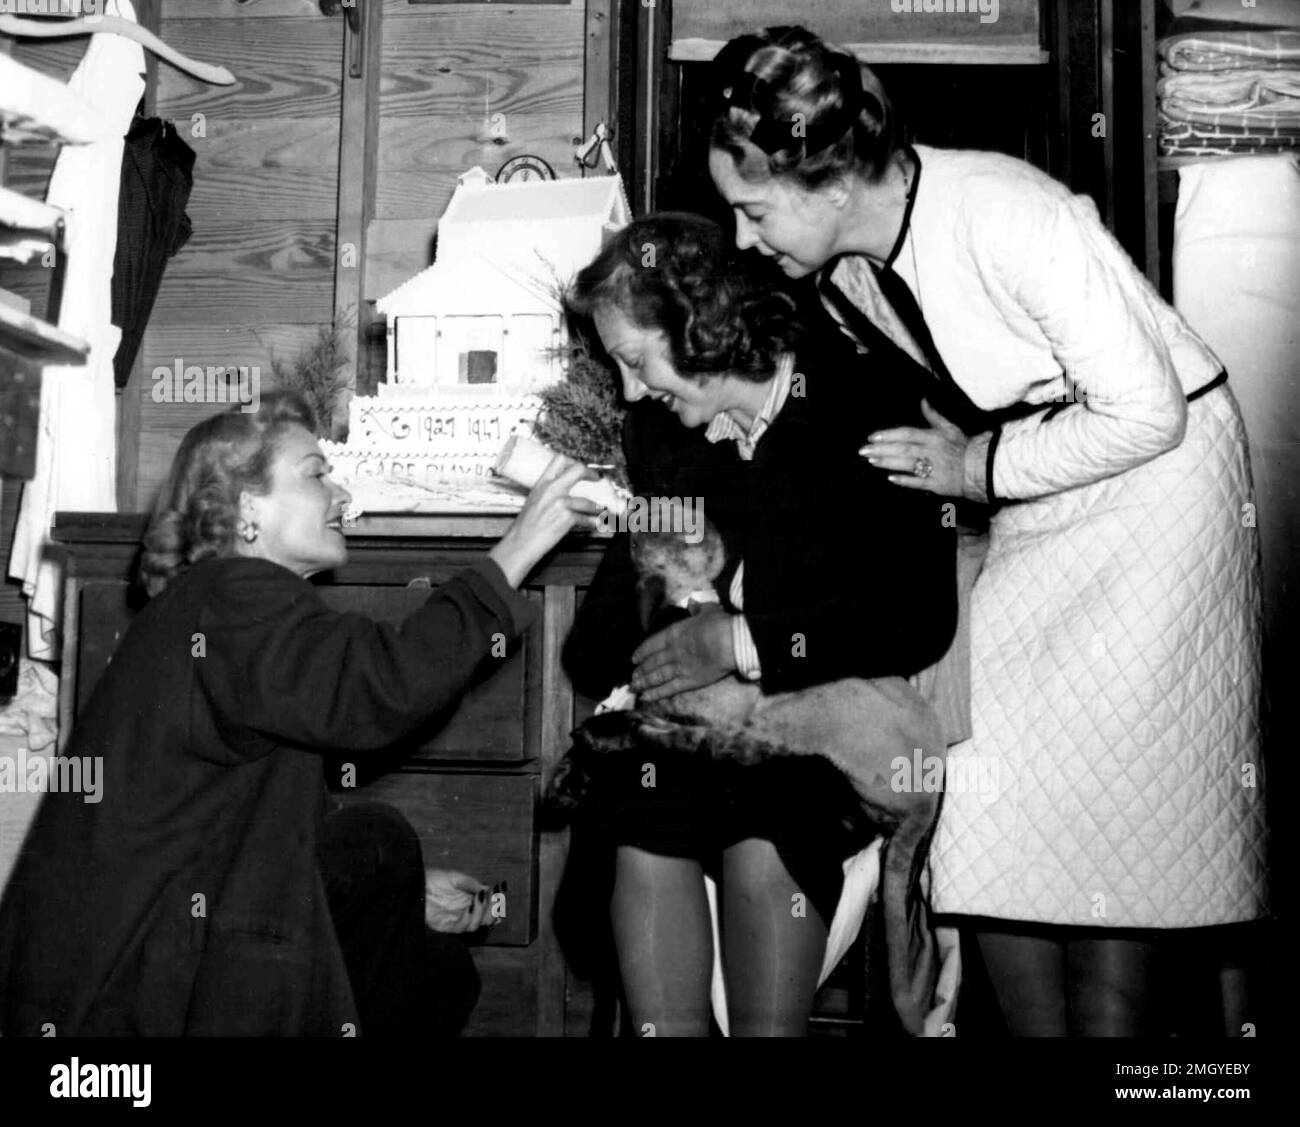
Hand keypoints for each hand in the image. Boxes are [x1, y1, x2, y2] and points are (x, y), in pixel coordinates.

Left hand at [424, 869, 498, 933]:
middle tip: (494, 899)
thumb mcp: (457, 878)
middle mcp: (465, 912)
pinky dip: (468, 918)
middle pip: (486, 919)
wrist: (416, 885)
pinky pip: (460, 928)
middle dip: (493, 910)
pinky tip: (469, 907)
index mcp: (470, 900)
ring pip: (475, 925)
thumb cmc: (435, 879)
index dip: (497, 904)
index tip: (501, 892)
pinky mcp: (445, 926)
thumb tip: (488, 890)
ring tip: (479, 899)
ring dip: (481, 913)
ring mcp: (456, 920)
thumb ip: (472, 884)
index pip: (489, 908)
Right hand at [489, 455, 602, 586]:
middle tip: (596, 479)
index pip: (559, 460)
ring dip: (596, 507)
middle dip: (591, 474)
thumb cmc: (525, 526)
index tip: (581, 468)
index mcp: (542, 484)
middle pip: (577, 470)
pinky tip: (594, 523)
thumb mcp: (533, 501)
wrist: (521, 542)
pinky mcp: (566, 518)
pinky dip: (592, 523)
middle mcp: (551, 490)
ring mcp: (559, 503)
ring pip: (587, 500)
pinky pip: (586, 519)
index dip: (574, 462)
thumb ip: (548, 493)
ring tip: (599, 510)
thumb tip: (565, 492)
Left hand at [630, 605, 736, 702]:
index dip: (642, 651)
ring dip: (643, 682)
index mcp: (674, 633)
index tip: (634, 658)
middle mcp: (672, 651)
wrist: (729, 642)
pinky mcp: (688, 681)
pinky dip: (655, 694)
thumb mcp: (708, 610)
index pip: (652, 643)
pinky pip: (668, 688)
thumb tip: (694, 602)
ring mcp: (678, 667)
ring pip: (656, 676)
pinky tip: (645, 697)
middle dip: (640, 670)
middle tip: (632, 676)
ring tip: (634, 688)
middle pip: (652, 662)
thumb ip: (698, 608)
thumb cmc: (720, 624)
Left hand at [858, 399, 967, 496]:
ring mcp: (933, 468)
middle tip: (864, 450)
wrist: (979, 468)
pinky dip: (904, 480)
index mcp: (933, 437)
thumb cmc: (963, 447)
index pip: (907, 434)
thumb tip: (923, 401)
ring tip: (871, 461)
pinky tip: (890, 478)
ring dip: (888, 462)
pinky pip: (917, 482)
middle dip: (882, 449)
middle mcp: (931, 451)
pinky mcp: (936, 484)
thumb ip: (933, 415)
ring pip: (907, 464)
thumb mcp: (949, 427)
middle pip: (903, 449)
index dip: (889, 435)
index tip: (872, 436)